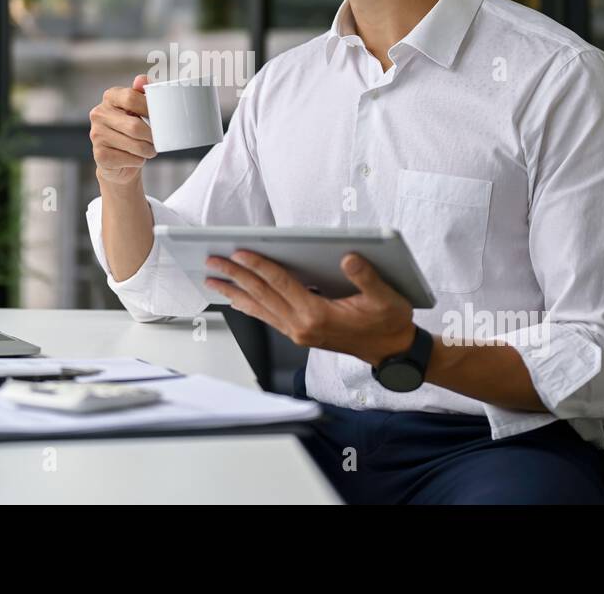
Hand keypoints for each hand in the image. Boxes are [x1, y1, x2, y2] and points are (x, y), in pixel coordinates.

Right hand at [89, 74, 156, 186]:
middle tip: (157, 140)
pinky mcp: (99, 155)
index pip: (131, 97)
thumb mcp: (139, 109)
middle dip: (152, 136)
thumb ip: (142, 93)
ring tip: (150, 150)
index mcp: (110, 97)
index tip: (160, 118)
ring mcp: (96, 135)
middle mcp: (98, 113)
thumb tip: (142, 79)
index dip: (149, 108)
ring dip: (148, 150)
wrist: (119, 161)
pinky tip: (135, 158)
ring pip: (135, 145)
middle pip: (135, 126)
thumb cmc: (132, 130)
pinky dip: (139, 161)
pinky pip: (129, 159)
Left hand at [203, 251, 416, 366]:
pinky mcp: (299, 334)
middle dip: (235, 276)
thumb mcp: (385, 298)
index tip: (240, 252)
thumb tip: (349, 258)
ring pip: (259, 308)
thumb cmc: (388, 323)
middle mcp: (302, 327)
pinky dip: (249, 305)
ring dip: (235, 292)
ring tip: (213, 279)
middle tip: (213, 261)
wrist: (390, 350)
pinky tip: (237, 298)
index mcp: (318, 316)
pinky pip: (267, 317)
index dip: (259, 266)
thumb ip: (366, 278)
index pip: (281, 284)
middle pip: (262, 295)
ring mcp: (298, 333)